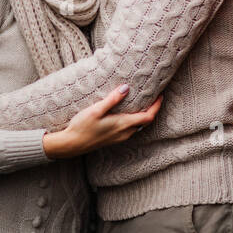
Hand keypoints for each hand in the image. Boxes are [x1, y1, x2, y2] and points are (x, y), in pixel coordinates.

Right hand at [42, 86, 162, 159]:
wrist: (71, 144)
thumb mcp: (96, 110)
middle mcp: (125, 133)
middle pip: (145, 122)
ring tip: (143, 101)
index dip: (157, 106)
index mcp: (123, 125)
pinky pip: (131, 129)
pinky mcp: (114, 139)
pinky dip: (135, 120)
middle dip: (152, 109)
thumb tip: (126, 88)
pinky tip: (129, 112)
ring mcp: (120, 137)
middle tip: (154, 96)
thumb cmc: (82, 126)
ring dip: (143, 115)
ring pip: (138, 126)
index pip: (148, 116)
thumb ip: (112, 99)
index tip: (161, 95)